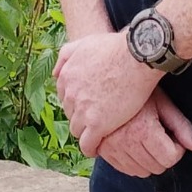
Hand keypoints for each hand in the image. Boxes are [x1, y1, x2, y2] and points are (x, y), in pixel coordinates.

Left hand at [54, 30, 160, 155]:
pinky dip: (91, 148)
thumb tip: (55, 74)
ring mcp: (83, 110)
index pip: (65, 97)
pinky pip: (87, 144)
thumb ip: (67, 56)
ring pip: (77, 130)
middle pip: (71, 114)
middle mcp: (70, 94)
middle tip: (96, 119)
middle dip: (81, 116)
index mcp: (66, 76)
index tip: (88, 105)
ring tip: (98, 134)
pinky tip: (98, 148)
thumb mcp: (85, 43)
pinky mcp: (97, 124)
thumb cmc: (115, 48)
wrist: (136, 57)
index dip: (77, 102)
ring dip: (85, 133)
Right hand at [97, 88, 191, 176]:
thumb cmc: (138, 87)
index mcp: (143, 129)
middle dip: (164, 155)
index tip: (173, 135)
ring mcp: (111, 147)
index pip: (170, 158)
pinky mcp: (102, 149)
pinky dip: (133, 162)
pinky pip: (124, 169)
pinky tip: (135, 143)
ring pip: (140, 172)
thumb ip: (181, 126)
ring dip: (148, 160)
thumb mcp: (162, 102)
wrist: (108, 78)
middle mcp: (126, 142)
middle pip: (156, 167)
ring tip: (147, 138)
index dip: (177, 148)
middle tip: (161, 135)